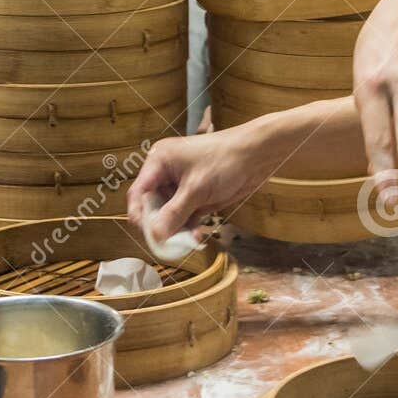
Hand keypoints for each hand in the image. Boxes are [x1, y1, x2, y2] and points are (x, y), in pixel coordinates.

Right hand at [127, 122, 279, 242]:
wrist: (259, 154)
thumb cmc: (226, 160)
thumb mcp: (196, 189)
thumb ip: (174, 213)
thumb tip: (155, 235)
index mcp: (159, 161)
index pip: (139, 192)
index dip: (140, 215)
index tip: (148, 235)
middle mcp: (167, 173)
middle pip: (153, 206)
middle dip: (161, 225)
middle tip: (169, 243)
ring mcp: (182, 185)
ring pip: (169, 214)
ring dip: (176, 229)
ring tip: (187, 240)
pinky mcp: (196, 195)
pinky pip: (185, 215)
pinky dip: (189, 227)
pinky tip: (196, 236)